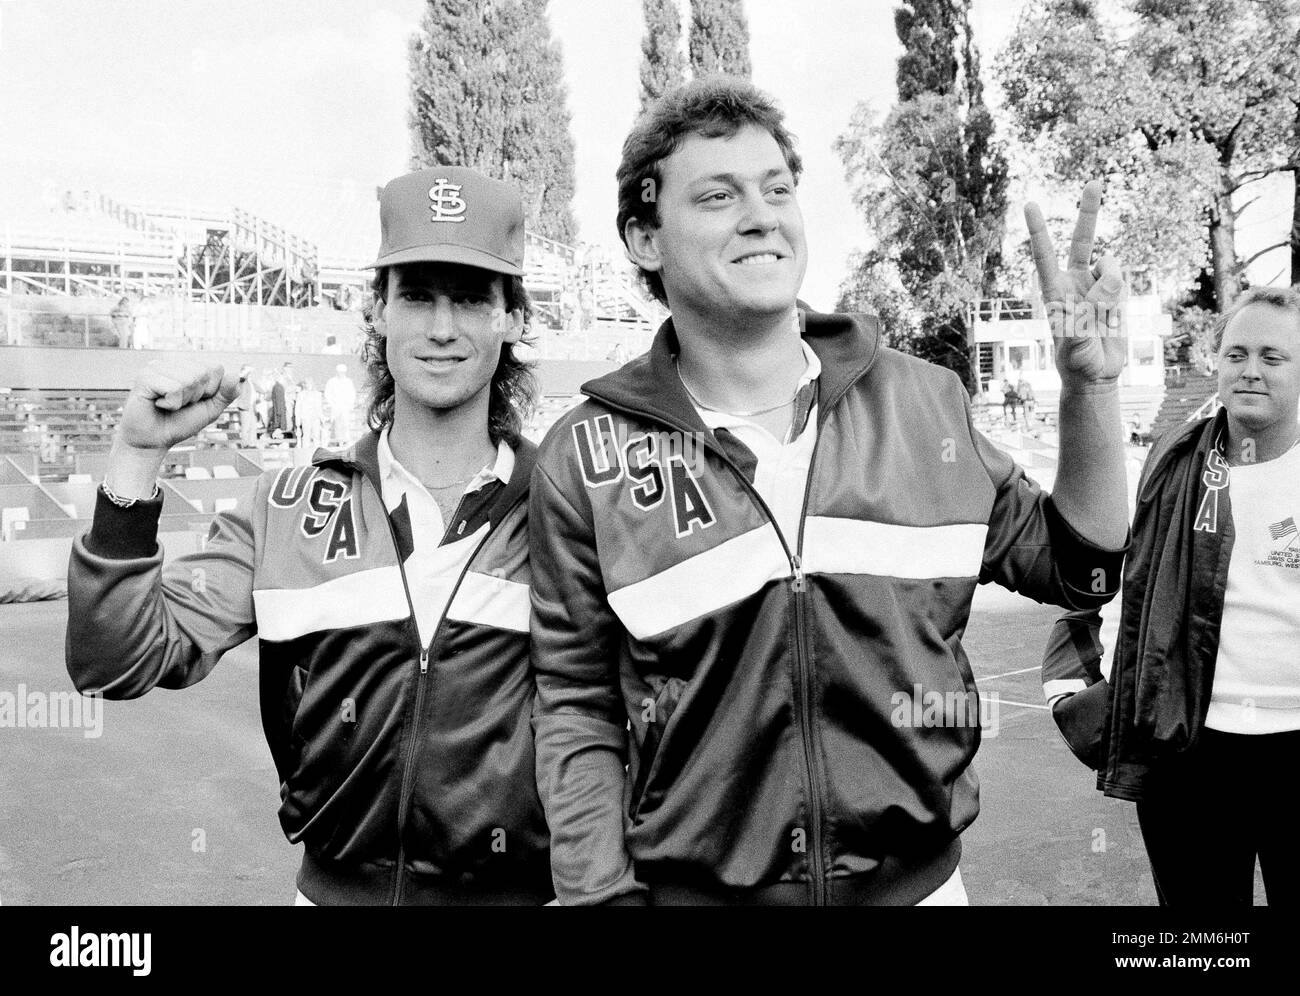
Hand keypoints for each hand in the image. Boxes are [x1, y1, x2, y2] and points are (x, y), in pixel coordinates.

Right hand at [116, 359, 240, 453]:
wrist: (154, 440)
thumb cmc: (179, 423)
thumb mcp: (210, 409)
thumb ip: (226, 394)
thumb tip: (236, 377)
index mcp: (188, 366)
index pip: (216, 368)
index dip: (211, 390)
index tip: (194, 400)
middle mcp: (172, 362)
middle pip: (203, 373)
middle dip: (196, 396)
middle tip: (179, 404)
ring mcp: (157, 367)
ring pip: (189, 379)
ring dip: (182, 400)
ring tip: (168, 404)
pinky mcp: (145, 376)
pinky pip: (174, 388)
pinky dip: (171, 403)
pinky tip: (159, 404)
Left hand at [1025, 180, 1127, 386]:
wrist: (1096, 375)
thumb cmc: (1077, 363)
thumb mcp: (1077, 343)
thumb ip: (1090, 314)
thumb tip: (1109, 282)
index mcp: (1054, 292)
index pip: (1045, 256)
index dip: (1039, 230)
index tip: (1030, 205)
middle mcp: (1075, 282)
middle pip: (1083, 240)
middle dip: (1090, 211)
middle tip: (1095, 181)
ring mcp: (1097, 285)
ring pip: (1113, 266)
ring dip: (1113, 287)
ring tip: (1104, 317)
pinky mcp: (1116, 292)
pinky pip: (1124, 281)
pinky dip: (1122, 297)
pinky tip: (1113, 317)